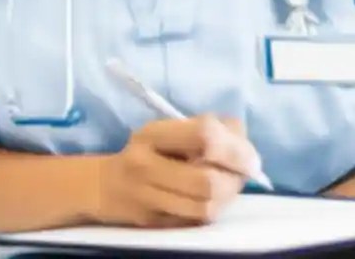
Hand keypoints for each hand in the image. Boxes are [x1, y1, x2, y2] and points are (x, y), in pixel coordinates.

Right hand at [94, 116, 261, 227]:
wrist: (105, 186)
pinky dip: (208, 211)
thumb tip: (246, 151)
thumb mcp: (171, 131)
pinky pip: (195, 220)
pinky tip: (202, 201)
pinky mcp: (151, 221)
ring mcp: (144, 196)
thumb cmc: (149, 153)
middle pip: (209, 181)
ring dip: (224, 200)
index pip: (205, 135)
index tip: (249, 159)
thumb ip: (211, 131)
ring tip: (220, 189)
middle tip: (236, 177)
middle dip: (233, 181)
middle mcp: (143, 164)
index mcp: (151, 134)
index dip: (236, 149)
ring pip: (206, 206)